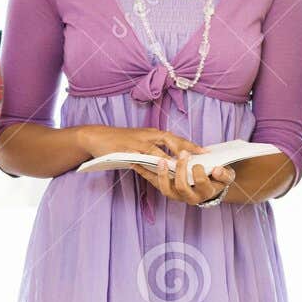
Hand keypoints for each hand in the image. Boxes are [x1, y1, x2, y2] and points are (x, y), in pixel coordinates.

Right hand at [80, 125, 204, 160]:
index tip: (206, 151)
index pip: (175, 138)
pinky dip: (152, 161)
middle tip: (203, 155)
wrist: (95, 136)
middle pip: (171, 139)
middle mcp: (147, 135)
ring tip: (187, 165)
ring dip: (172, 156)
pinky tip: (161, 168)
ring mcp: (137, 142)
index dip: (190, 144)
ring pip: (158, 148)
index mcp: (152, 134)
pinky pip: (141, 156)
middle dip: (187, 147)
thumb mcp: (139, 143)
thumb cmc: (118, 141)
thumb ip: (153, 150)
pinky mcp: (126, 149)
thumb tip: (169, 161)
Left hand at [130, 151, 234, 205]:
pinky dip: (146, 173)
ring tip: (160, 161)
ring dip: (162, 174)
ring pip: (166, 189)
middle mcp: (190, 197)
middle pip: (182, 187)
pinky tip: (139, 163)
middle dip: (181, 170)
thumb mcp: (226, 176)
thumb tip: (217, 170)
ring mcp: (177, 195)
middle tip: (183, 154)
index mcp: (205, 192)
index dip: (200, 174)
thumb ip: (224, 174)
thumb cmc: (217, 179)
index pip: (202, 184)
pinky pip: (155, 183)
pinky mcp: (167, 189)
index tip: (198, 164)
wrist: (209, 186)